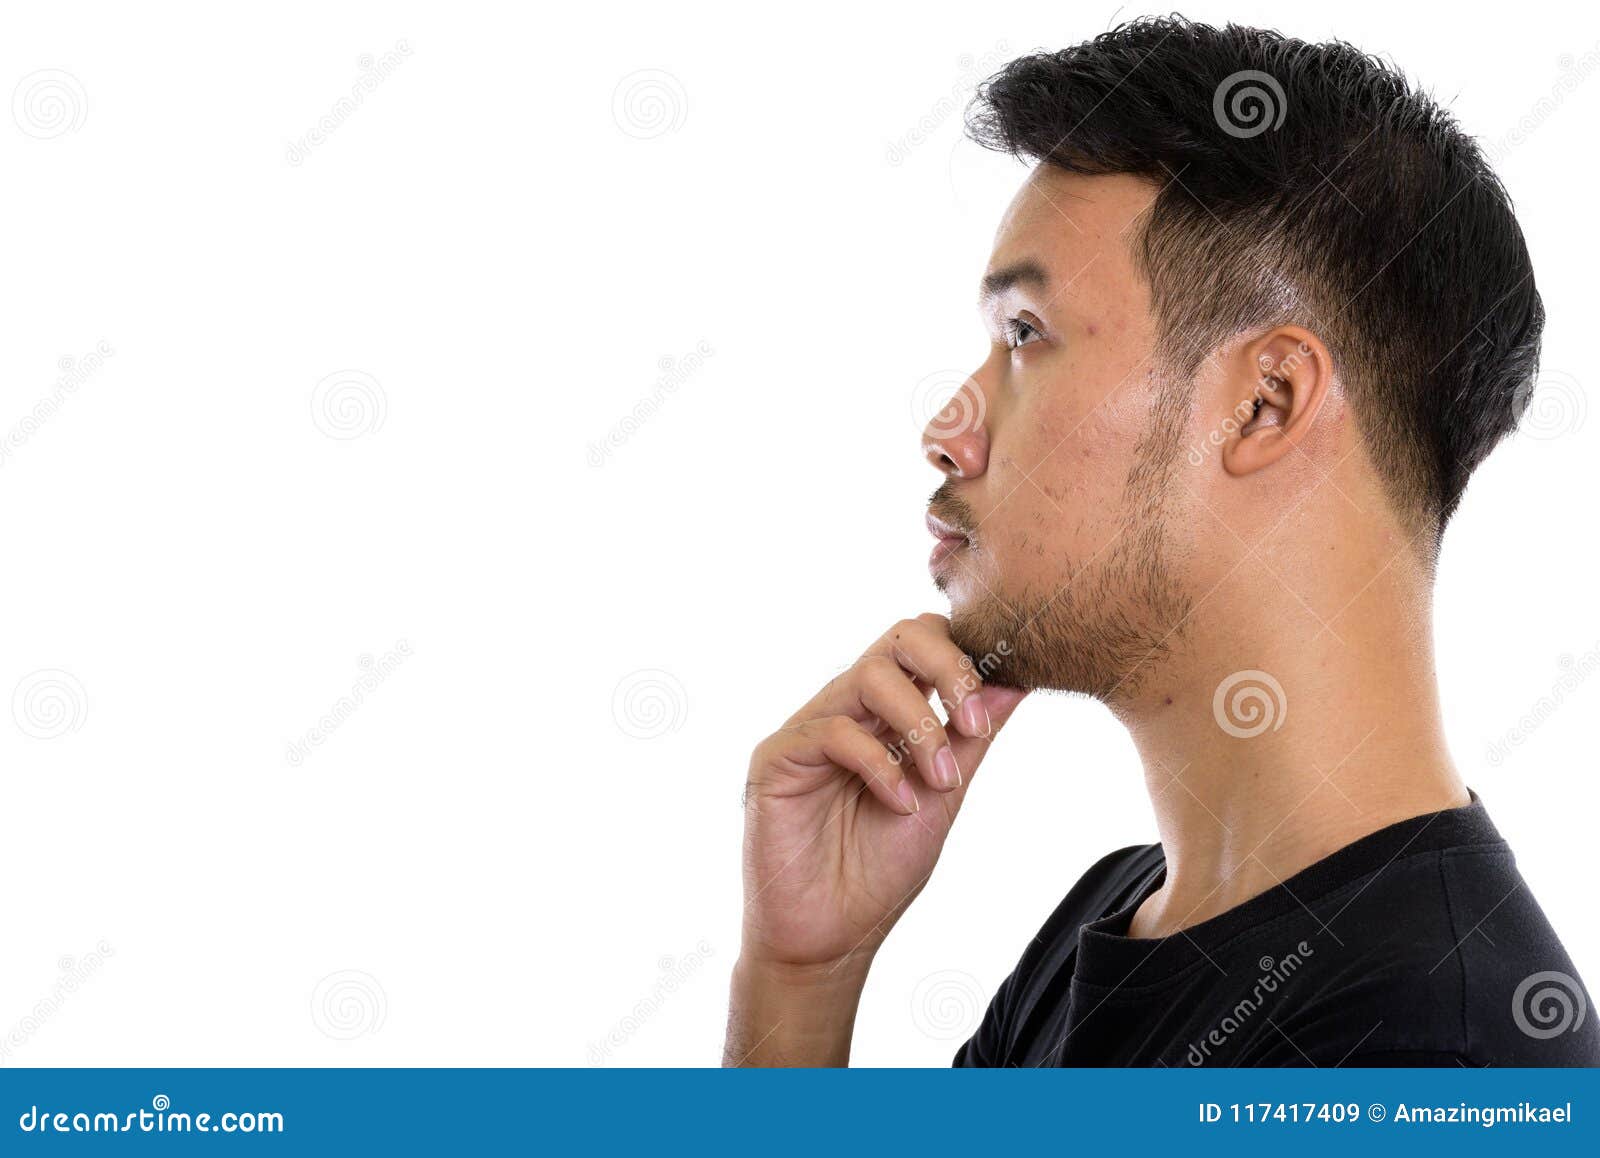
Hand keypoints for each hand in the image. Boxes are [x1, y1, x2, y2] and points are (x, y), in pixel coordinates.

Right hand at [737, 613, 1026, 983]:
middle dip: (950, 667)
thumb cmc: (879, 872)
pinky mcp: (778, 756)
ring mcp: (812, 728)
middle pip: (900, 636)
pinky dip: (880, 765)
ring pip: (870, 674)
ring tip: (940, 780)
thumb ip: (970, 739)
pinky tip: (900, 805)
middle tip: (975, 721)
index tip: (993, 713)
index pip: (927, 645)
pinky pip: (834, 731)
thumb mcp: (944, 797)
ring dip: (921, 724)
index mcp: (889, 714)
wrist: (830, 938)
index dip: (968, 660)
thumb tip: (1016, 682)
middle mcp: (851, 710)